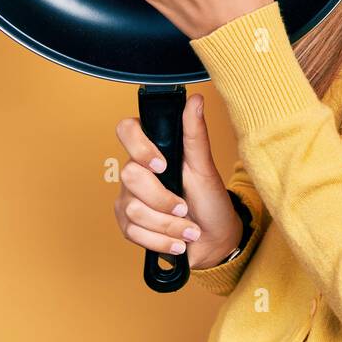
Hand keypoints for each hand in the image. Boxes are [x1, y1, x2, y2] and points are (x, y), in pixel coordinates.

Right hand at [112, 93, 245, 268]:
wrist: (214, 240)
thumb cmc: (210, 200)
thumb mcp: (205, 167)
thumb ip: (195, 134)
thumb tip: (195, 99)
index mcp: (154, 151)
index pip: (127, 130)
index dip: (139, 147)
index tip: (162, 165)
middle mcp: (137, 172)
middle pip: (130, 177)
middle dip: (163, 199)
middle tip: (185, 207)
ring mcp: (129, 199)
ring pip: (134, 209)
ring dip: (168, 225)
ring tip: (189, 229)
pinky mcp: (128, 225)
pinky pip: (134, 232)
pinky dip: (161, 241)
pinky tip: (178, 242)